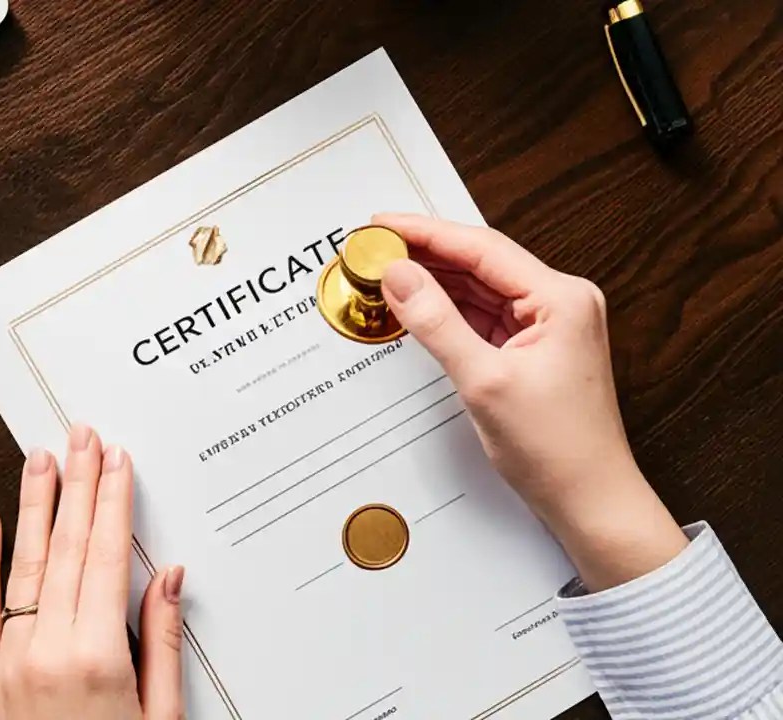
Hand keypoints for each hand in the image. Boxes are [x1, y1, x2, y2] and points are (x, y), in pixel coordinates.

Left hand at [0, 425, 185, 719]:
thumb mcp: (160, 716)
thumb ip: (162, 641)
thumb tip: (168, 577)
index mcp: (97, 658)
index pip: (104, 555)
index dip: (111, 500)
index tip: (115, 460)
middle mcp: (47, 652)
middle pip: (65, 547)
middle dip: (76, 484)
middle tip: (80, 436)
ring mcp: (7, 664)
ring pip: (20, 565)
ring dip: (32, 505)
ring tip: (39, 458)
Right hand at [374, 214, 687, 590]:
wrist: (589, 499)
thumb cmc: (558, 450)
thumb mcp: (484, 381)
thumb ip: (436, 323)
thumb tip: (400, 277)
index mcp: (562, 299)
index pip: (481, 247)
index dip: (425, 232)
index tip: (383, 226)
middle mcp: (561, 302)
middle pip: (479, 261)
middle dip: (424, 253)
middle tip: (374, 247)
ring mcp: (549, 324)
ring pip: (479, 287)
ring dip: (433, 279)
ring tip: (385, 271)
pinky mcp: (535, 346)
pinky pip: (483, 314)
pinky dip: (448, 309)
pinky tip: (417, 304)